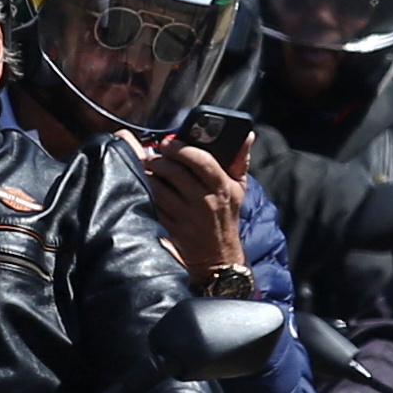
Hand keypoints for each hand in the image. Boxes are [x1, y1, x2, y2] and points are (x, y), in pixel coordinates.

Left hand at [138, 137, 246, 278]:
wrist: (217, 256)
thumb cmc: (226, 216)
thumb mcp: (239, 189)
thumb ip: (239, 161)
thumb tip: (247, 135)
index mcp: (223, 187)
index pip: (202, 161)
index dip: (183, 148)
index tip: (169, 142)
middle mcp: (205, 201)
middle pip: (176, 172)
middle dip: (159, 159)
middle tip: (152, 153)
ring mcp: (186, 216)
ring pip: (160, 188)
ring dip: (149, 174)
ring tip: (146, 167)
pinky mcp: (171, 227)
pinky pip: (154, 204)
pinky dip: (146, 192)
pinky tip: (145, 186)